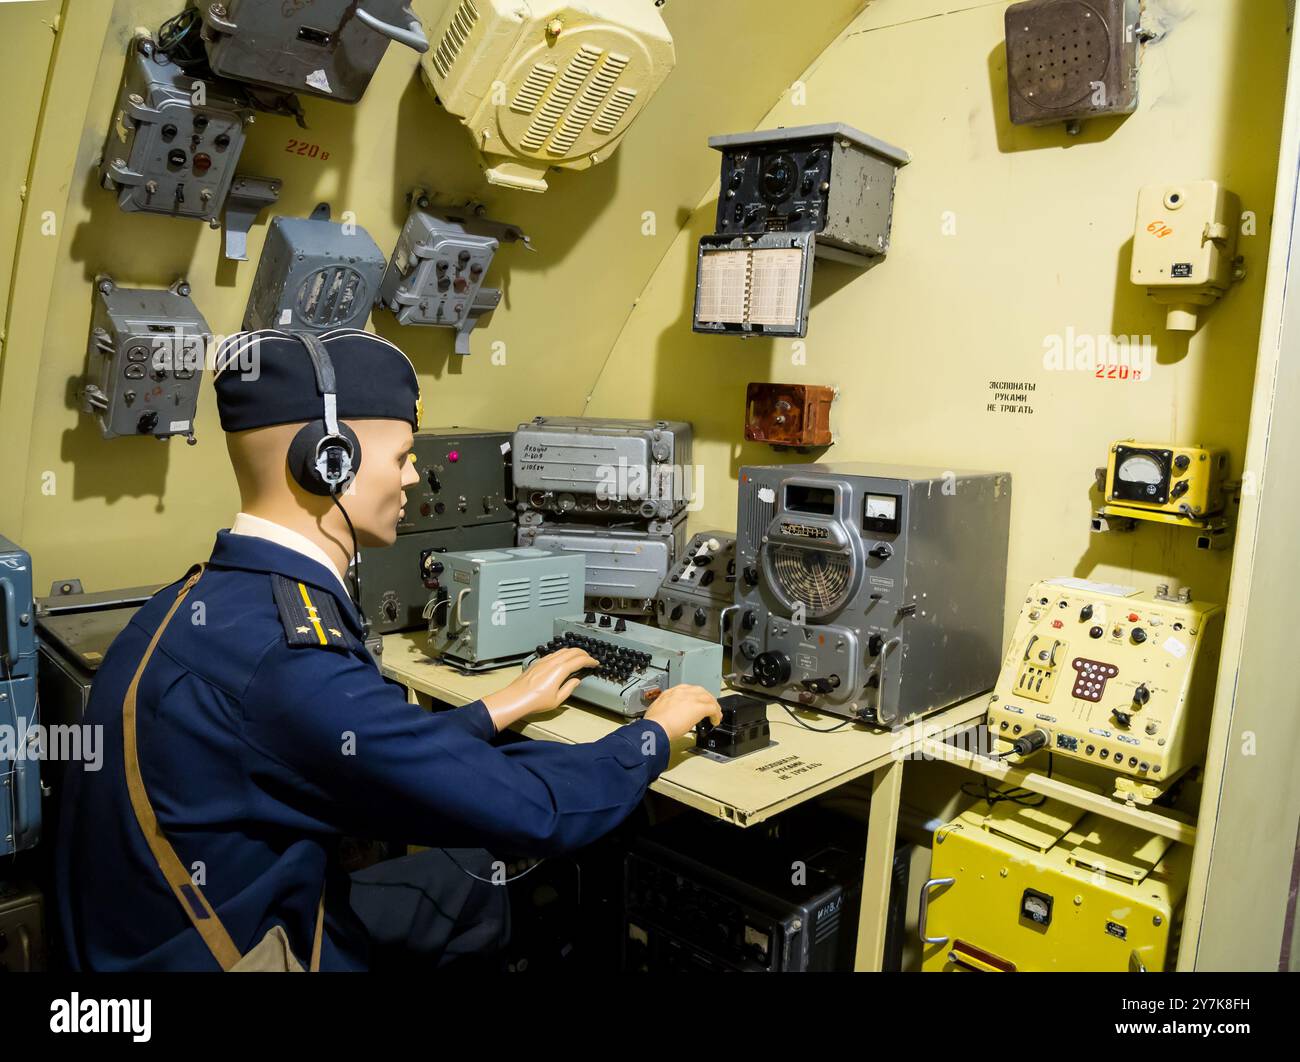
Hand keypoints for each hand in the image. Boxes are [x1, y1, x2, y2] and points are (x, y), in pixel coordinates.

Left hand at [481, 648, 598, 730]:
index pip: (579, 660)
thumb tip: (576, 680)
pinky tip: (563, 659)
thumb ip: (569, 687)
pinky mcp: (538, 662)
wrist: (515, 699)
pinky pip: (554, 653)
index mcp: (560, 670)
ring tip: (578, 657)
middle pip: (572, 651)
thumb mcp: (557, 699)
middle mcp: (552, 662)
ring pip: (562, 650)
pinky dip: (563, 653)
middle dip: (583, 653)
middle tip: (590, 658)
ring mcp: (544, 660)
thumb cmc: (535, 701)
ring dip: (573, 651)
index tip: (595, 663)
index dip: (590, 661)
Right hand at [643, 685, 722, 740]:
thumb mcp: (657, 710)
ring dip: (713, 707)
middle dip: (707, 699)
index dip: (696, 697)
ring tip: (715, 715)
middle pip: (701, 691)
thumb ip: (666, 708)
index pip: (689, 690)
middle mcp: (682, 692)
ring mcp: (692, 698)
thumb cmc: (654, 723)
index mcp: (671, 692)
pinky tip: (715, 721)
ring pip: (709, 698)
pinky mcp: (699, 707)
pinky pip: (713, 708)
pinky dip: (716, 715)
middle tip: (709, 708)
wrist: (656, 727)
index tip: (697, 703)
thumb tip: (669, 714)